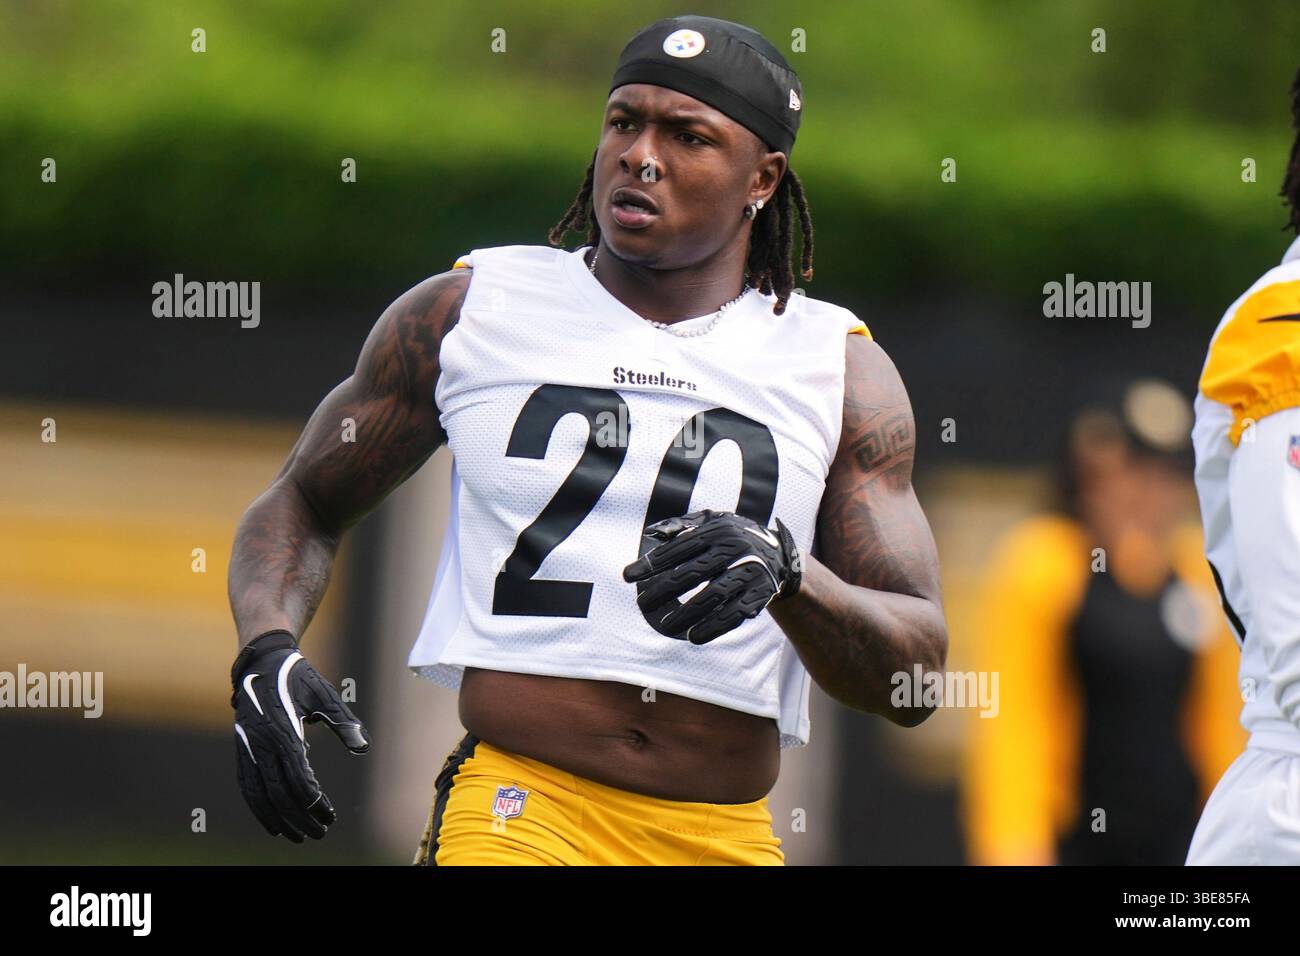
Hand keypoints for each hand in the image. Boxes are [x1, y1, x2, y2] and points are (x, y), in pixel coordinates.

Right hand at [230, 630, 369, 841]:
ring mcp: (247, 747)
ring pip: (259, 794)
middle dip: (300, 816)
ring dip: (278, 819)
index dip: (313, 798)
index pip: (297, 774)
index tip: (328, 813)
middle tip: (320, 832)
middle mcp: (261, 741)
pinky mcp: (242, 750)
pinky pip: (247, 786)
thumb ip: (343, 721)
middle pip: (279, 791)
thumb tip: (363, 747)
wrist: (261, 662)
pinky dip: (258, 808)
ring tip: (298, 836)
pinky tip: (273, 823)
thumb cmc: (298, 677)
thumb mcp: (324, 693)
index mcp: (283, 728)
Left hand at [622, 509, 803, 644]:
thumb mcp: (712, 521)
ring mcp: (748, 571)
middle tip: (642, 604)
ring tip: (666, 626)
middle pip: (693, 572)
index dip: (652, 563)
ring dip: (688, 613)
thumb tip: (652, 532)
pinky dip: (714, 626)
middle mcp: (734, 549)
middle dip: (664, 590)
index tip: (628, 577)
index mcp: (717, 530)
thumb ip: (681, 525)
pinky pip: (735, 613)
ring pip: (714, 595)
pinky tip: (694, 636)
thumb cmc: (733, 537)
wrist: (779, 556)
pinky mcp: (760, 594)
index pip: (678, 548)